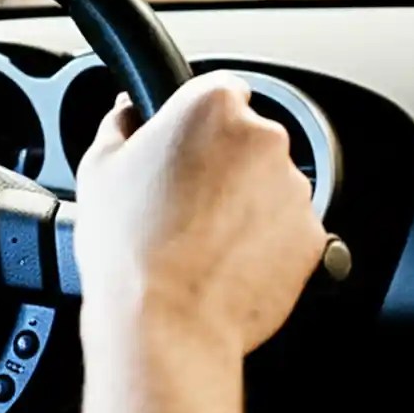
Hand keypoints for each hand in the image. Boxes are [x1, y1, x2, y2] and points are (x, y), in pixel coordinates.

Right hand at [75, 71, 324, 353]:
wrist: (165, 323)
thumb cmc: (129, 247)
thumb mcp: (99, 170)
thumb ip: (119, 125)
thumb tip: (127, 113)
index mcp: (212, 107)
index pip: (219, 89)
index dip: (195, 121)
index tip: (180, 147)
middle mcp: (264, 139)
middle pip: (248, 138)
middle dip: (222, 163)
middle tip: (180, 201)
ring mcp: (295, 190)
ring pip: (269, 185)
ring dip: (244, 203)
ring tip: (198, 239)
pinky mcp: (314, 237)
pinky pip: (287, 230)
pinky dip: (263, 242)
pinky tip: (222, 262)